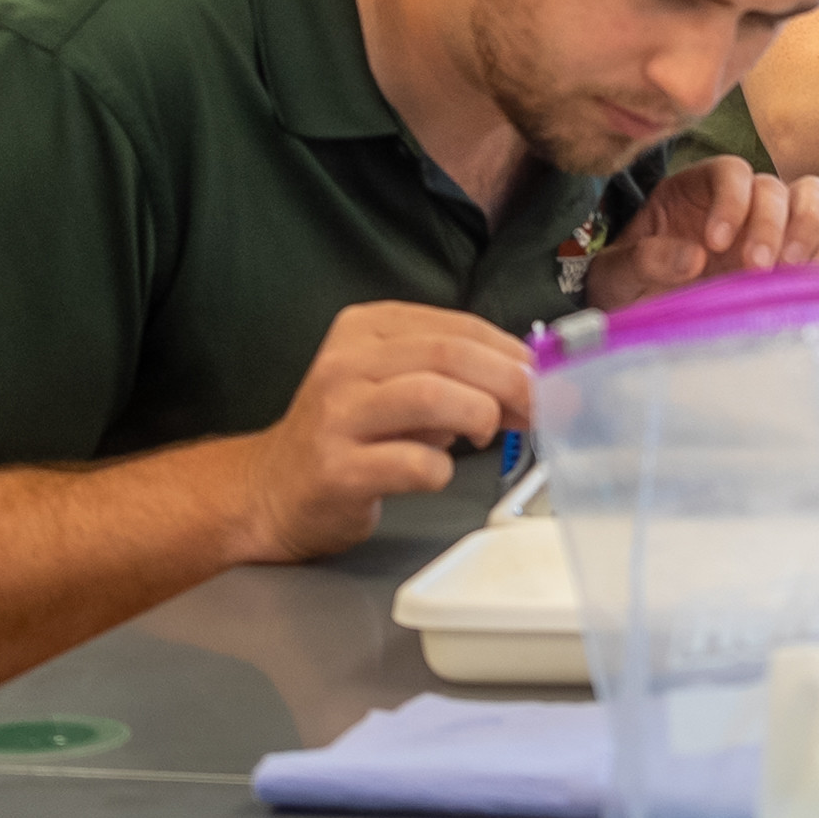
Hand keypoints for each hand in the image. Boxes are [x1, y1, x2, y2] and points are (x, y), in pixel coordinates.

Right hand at [230, 303, 538, 560]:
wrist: (273, 490)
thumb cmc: (352, 434)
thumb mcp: (400, 385)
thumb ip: (460, 375)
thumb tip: (535, 381)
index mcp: (365, 329)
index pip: (457, 327)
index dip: (513, 353)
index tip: (545, 378)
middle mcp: (345, 364)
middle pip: (450, 356)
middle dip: (509, 382)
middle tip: (536, 409)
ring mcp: (336, 416)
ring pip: (432, 396)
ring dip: (479, 416)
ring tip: (484, 435)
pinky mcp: (337, 469)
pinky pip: (414, 463)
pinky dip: (442, 469)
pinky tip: (433, 472)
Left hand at [588, 159, 818, 307]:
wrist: (645, 318)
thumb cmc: (628, 286)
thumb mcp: (615, 273)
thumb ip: (641, 260)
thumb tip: (692, 260)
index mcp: (698, 189)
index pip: (731, 172)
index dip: (731, 201)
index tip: (714, 243)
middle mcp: (742, 201)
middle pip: (776, 186)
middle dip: (772, 223)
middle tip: (757, 266)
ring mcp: (774, 229)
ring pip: (813, 202)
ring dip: (808, 231)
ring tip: (790, 272)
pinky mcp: (794, 261)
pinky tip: (805, 286)